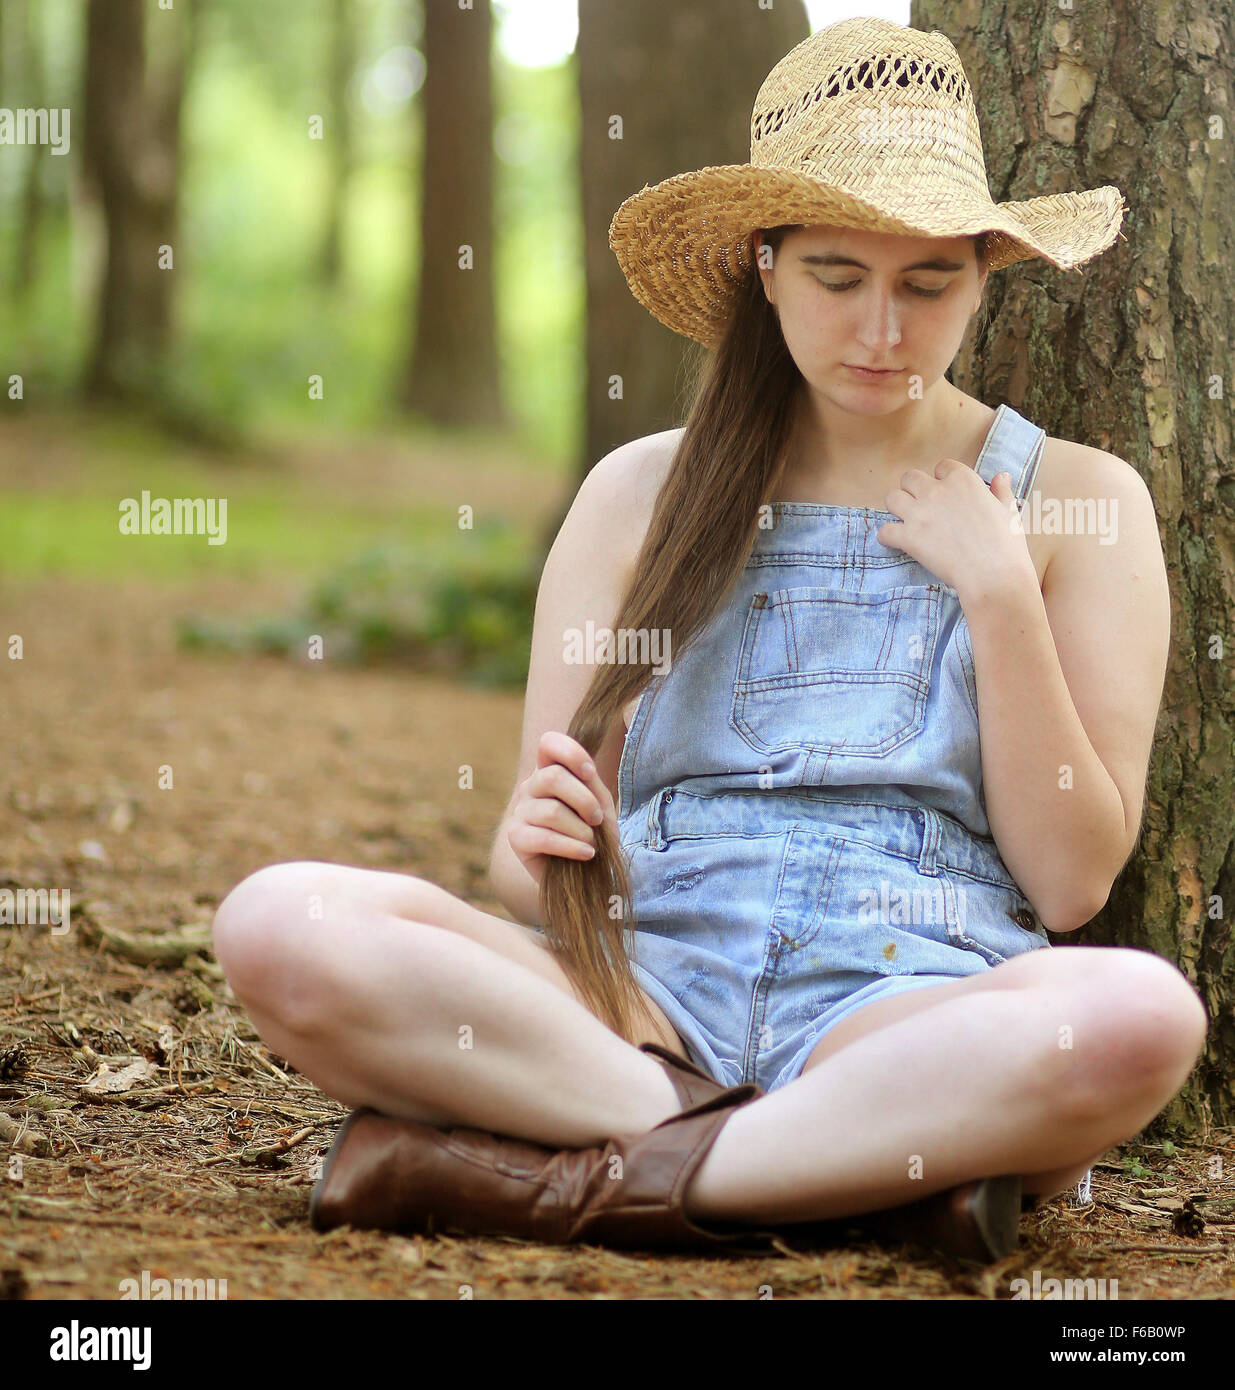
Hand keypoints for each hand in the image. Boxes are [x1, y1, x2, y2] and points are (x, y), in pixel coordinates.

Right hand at [507, 731, 615, 885]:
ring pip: (552, 811)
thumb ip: (592, 785)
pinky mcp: (516, 838)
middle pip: (553, 777)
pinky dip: (571, 847)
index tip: (590, 774)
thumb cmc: (591, 833)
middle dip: (584, 800)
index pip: (548, 743)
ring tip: (592, 843)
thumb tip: (586, 773)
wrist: (581, 872)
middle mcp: (531, 786)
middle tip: (597, 820)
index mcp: (550, 770)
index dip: (571, 753)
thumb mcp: (599, 805)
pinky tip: (586, 854)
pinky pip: (543, 838)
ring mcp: (520, 811)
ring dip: (581, 830)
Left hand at [875, 458, 1035, 598]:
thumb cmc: (1006, 544)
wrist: (993, 574)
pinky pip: (884, 530)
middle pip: (910, 477)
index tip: (946, 495)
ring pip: (892, 498)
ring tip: (905, 520)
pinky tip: (897, 542)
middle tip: (921, 506)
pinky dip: (888, 537)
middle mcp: (937, 491)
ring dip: (896, 508)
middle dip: (913, 489)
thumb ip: (1001, 491)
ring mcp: (920, 513)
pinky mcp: (909, 537)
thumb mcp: (1008, 511)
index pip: (941, 467)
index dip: (942, 480)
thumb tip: (1001, 476)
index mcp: (963, 480)